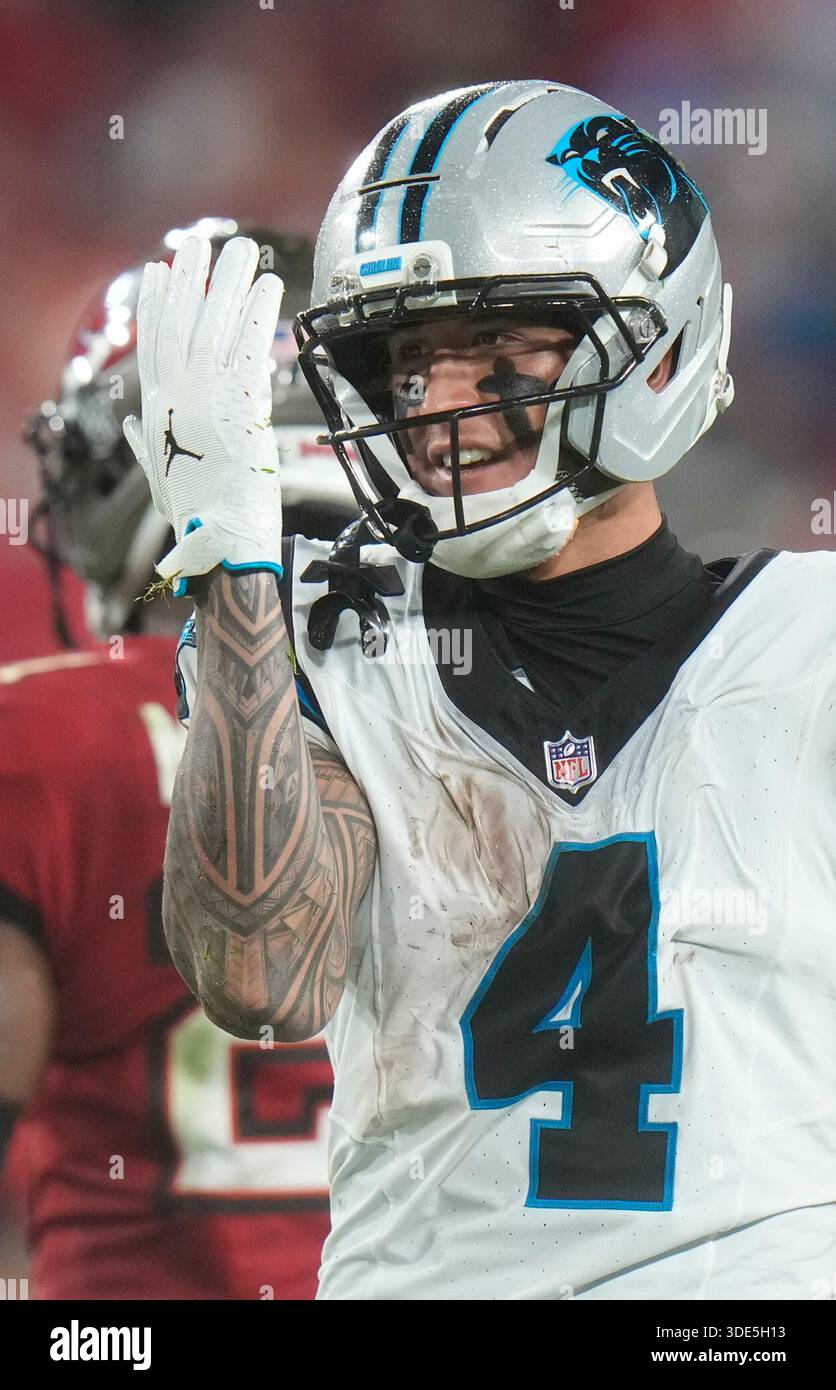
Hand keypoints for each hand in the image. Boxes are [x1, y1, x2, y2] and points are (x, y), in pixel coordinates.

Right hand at [123, 235, 284, 593]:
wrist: (222, 546)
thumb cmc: (198, 519)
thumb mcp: (159, 478)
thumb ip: (144, 443)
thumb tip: (133, 422)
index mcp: (157, 413)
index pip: (152, 346)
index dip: (156, 306)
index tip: (161, 272)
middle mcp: (178, 400)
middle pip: (183, 325)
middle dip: (192, 279)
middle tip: (203, 242)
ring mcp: (208, 402)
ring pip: (216, 327)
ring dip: (229, 283)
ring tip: (243, 249)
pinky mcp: (241, 409)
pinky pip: (250, 350)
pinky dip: (259, 314)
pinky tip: (269, 285)